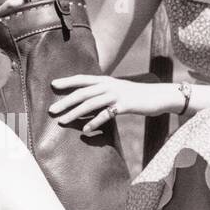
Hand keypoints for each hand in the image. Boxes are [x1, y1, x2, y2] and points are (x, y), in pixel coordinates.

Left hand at [49, 75, 178, 134]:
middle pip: (83, 92)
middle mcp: (109, 85)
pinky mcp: (125, 105)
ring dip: (75, 113)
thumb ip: (102, 93)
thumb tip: (87, 101)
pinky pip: (107, 114)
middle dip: (65, 101)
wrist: (158, 96)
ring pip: (91, 103)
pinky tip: (86, 130)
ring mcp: (117, 94)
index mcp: (105, 80)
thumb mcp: (117, 90)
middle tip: (51, 110)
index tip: (52, 85)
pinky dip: (95, 122)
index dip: (67, 81)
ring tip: (63, 121)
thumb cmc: (135, 95)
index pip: (82, 79)